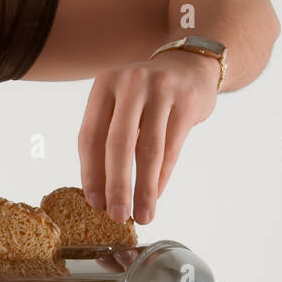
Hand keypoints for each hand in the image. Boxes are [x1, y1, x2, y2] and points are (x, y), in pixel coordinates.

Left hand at [78, 50, 218, 224]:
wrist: (191, 65)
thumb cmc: (147, 96)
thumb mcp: (120, 104)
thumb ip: (107, 137)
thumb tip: (98, 192)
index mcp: (104, 85)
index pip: (90, 136)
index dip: (90, 173)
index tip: (93, 203)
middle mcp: (130, 83)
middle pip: (118, 144)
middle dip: (116, 185)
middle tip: (116, 216)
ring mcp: (161, 89)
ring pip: (148, 149)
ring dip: (143, 189)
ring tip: (141, 215)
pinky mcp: (186, 101)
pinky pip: (172, 148)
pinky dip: (162, 177)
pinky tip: (155, 196)